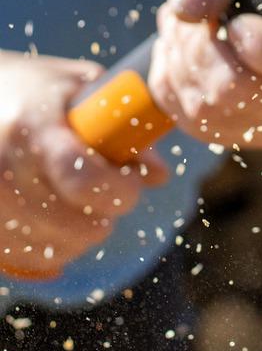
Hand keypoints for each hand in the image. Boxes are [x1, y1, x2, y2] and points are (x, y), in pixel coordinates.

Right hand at [0, 54, 165, 276]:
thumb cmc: (36, 90)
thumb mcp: (81, 89)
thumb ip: (124, 127)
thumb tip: (158, 174)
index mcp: (31, 128)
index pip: (85, 180)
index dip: (120, 190)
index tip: (132, 179)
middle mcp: (1, 169)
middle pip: (75, 225)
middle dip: (106, 213)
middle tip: (105, 189)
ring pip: (55, 248)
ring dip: (81, 233)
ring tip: (78, 200)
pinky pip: (28, 260)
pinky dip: (52, 248)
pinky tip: (55, 219)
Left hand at [149, 0, 261, 149]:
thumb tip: (185, 9)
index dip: (251, 39)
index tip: (236, 17)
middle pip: (233, 91)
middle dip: (197, 46)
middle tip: (193, 12)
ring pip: (204, 107)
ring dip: (178, 59)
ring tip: (184, 24)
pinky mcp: (237, 134)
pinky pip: (185, 118)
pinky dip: (170, 78)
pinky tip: (181, 49)